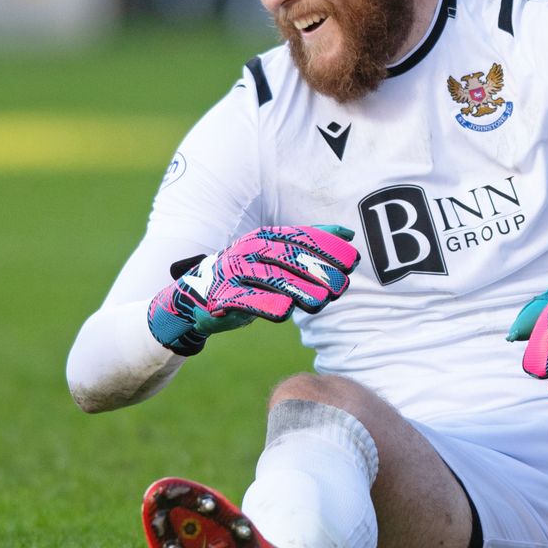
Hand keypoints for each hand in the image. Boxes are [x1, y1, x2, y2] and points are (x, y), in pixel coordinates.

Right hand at [148, 225, 358, 355]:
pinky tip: (286, 312)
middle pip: (292, 258)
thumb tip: (349, 235)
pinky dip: (268, 306)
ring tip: (321, 302)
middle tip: (342, 287)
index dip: (329, 248)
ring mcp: (234, 273)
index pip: (301, 238)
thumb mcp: (275, 256)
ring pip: (274, 280)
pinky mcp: (221, 298)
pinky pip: (248, 301)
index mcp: (264, 237)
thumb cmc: (246, 277)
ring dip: (301, 290)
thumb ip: (309, 245)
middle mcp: (249, 250)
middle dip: (320, 271)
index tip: (353, 261)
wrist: (195, 298)